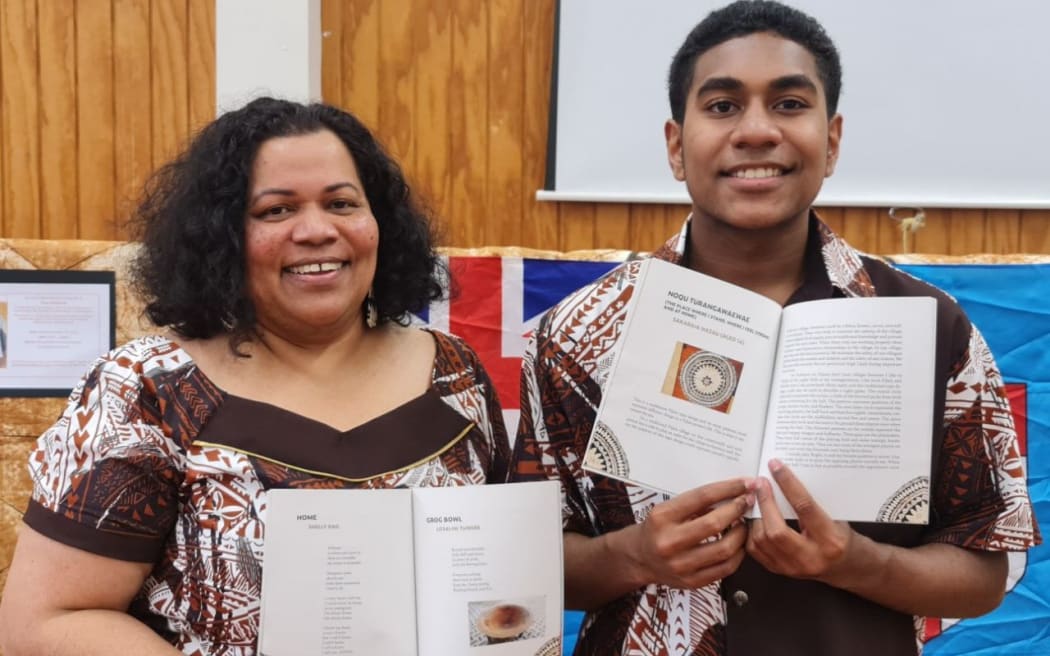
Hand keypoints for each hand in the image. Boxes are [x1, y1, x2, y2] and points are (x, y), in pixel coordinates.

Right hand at [624, 478, 753, 589]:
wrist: (640, 558)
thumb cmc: (658, 528)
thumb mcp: (668, 509)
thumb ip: (696, 504)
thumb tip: (732, 494)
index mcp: (662, 517)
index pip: (702, 497)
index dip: (729, 488)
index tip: (746, 483)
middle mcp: (669, 542)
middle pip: (714, 524)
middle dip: (737, 510)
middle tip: (748, 502)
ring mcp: (681, 565)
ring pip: (724, 549)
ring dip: (741, 533)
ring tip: (743, 524)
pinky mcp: (692, 581)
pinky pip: (725, 568)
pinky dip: (738, 554)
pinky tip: (739, 544)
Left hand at [746, 459, 853, 582]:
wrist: (845, 567)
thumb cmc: (841, 537)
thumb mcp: (836, 517)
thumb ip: (814, 502)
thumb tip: (787, 474)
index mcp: (830, 541)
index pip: (804, 508)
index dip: (788, 484)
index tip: (776, 466)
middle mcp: (811, 558)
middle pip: (776, 530)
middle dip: (765, 502)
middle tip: (760, 483)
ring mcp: (793, 568)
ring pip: (762, 540)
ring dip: (755, 515)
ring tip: (755, 497)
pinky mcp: (779, 571)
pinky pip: (755, 549)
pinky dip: (751, 530)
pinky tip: (753, 516)